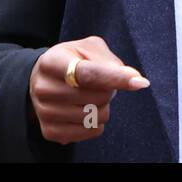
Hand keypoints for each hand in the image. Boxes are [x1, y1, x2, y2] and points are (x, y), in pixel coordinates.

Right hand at [29, 35, 148, 144]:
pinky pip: (90, 132)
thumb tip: (133, 78)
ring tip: (89, 96)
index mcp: (51, 62)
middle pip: (96, 97)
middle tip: (97, 83)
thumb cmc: (72, 60)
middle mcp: (43, 88)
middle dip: (108, 90)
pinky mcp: (50, 132)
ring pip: (95, 116)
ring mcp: (44, 112)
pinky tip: (84, 110)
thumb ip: (109, 60)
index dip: (116, 78)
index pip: (88, 73)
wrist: (41, 79)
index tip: (140, 82)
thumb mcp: (88, 49)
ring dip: (102, 106)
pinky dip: (96, 122)